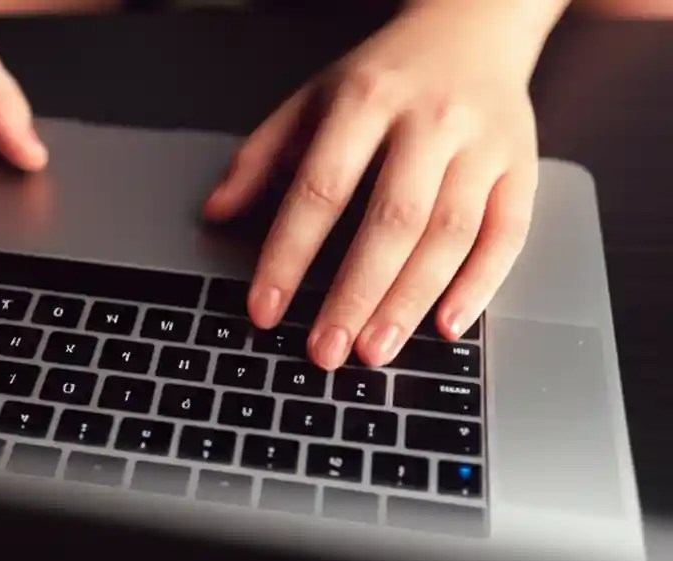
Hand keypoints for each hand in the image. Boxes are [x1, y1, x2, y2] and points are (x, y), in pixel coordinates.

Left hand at [204, 0, 560, 368]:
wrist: (474, 25)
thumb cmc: (385, 74)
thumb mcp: (312, 98)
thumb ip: (261, 156)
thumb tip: (216, 213)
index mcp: (366, 99)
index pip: (320, 189)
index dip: (288, 255)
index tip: (265, 309)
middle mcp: (430, 121)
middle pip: (392, 221)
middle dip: (355, 294)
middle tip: (326, 350)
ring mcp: (483, 144)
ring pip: (450, 235)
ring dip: (410, 301)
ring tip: (375, 350)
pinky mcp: (522, 167)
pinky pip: (507, 236)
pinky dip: (479, 286)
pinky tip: (446, 326)